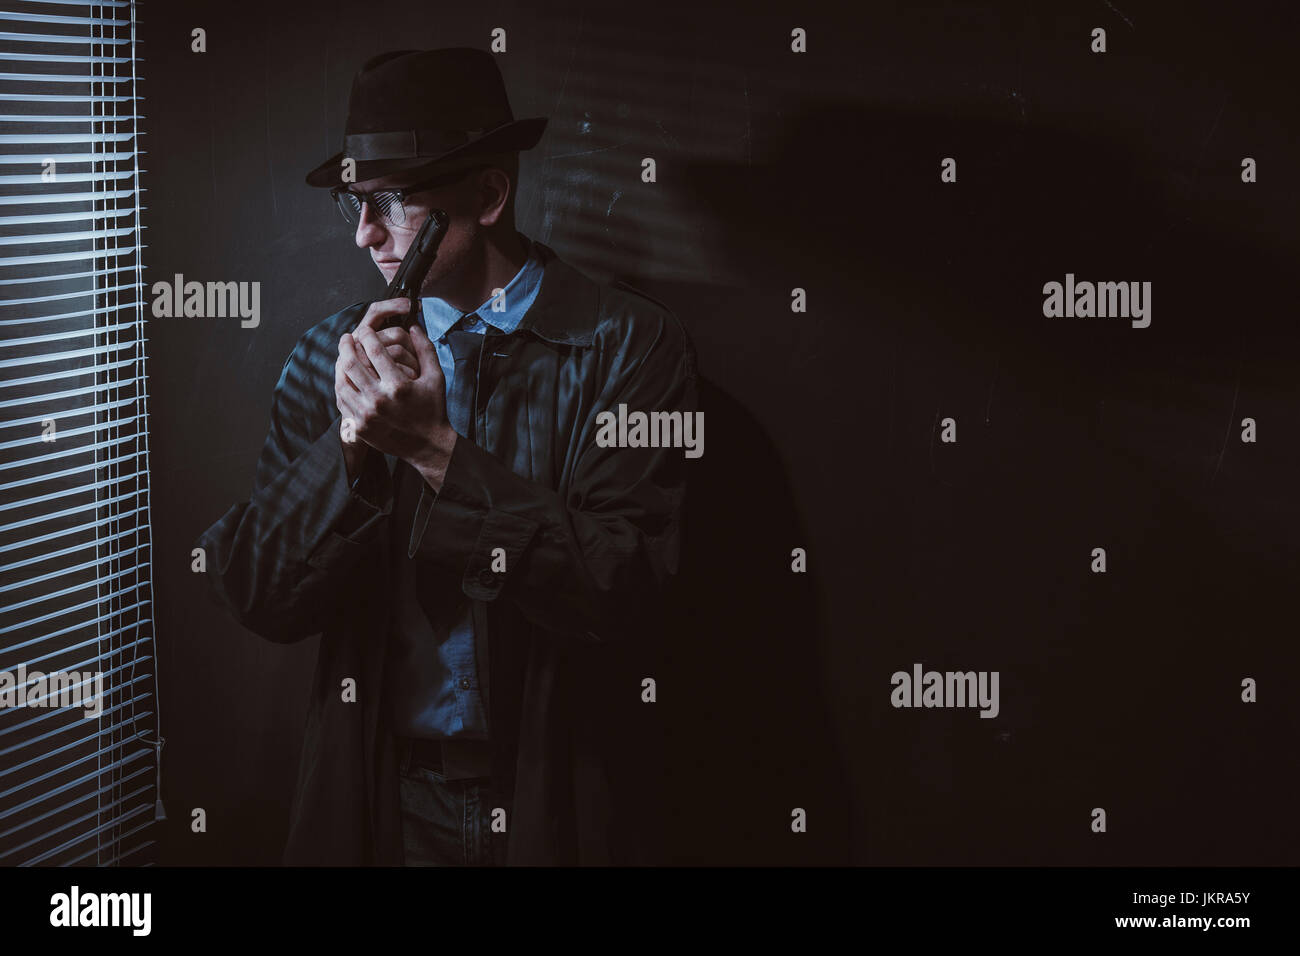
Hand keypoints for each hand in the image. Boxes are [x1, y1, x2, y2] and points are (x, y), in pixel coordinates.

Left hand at [335, 298, 420, 478]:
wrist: (428, 446)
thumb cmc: (433, 409)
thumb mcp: (436, 377)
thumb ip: (425, 349)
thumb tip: (413, 325)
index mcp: (398, 385)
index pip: (375, 351)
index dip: (367, 336)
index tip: (365, 330)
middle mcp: (380, 400)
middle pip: (352, 363)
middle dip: (347, 345)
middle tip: (346, 337)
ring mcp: (367, 415)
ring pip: (342, 381)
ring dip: (340, 364)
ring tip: (343, 355)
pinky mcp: (360, 426)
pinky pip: (342, 400)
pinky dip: (341, 385)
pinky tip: (344, 377)